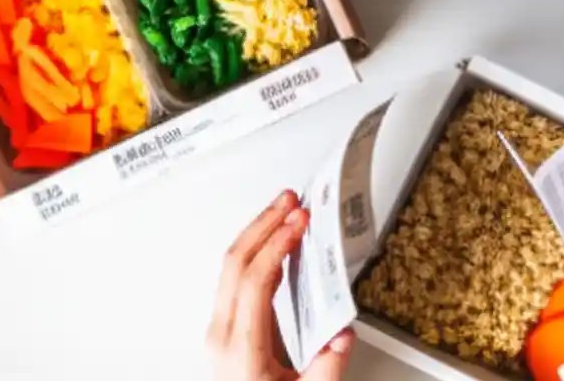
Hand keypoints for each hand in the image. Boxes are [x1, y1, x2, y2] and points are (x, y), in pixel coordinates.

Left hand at [207, 189, 355, 380]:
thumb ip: (326, 370)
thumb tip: (342, 337)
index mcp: (241, 350)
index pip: (254, 281)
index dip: (277, 245)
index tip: (298, 222)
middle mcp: (224, 336)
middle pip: (235, 263)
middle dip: (263, 224)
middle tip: (290, 200)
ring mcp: (221, 332)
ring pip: (231, 268)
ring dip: (257, 234)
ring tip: (284, 210)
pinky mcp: (228, 331)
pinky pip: (236, 280)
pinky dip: (257, 253)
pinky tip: (276, 244)